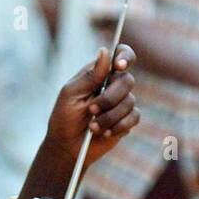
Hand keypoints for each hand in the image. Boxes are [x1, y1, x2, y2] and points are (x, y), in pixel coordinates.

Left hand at [47, 45, 139, 168]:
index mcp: (100, 73)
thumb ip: (90, 75)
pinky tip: (105, 133)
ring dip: (109, 116)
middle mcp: (113, 85)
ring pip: (130, 101)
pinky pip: (134, 117)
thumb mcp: (71, 94)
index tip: (118, 66)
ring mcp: (121, 103)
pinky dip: (118, 126)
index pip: (121, 55)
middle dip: (109, 97)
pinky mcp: (126, 121)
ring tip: (92, 127)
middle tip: (91, 110)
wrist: (67, 147)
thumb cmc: (64, 118)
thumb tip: (105, 51)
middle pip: (127, 80)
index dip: (125, 56)